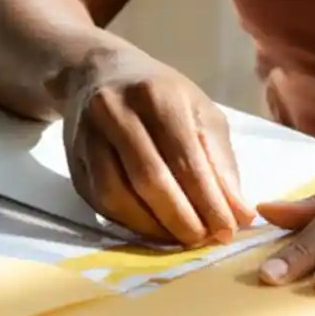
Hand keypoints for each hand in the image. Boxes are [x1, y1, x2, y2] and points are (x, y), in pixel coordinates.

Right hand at [60, 51, 255, 246]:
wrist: (99, 75)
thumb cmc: (163, 97)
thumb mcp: (201, 115)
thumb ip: (222, 164)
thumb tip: (241, 214)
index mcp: (157, 96)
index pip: (185, 158)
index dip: (208, 200)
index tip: (228, 229)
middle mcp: (116, 112)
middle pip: (150, 179)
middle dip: (182, 218)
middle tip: (205, 240)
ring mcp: (88, 137)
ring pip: (119, 195)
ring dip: (155, 227)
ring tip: (183, 239)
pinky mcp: (74, 162)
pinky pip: (102, 202)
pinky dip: (133, 223)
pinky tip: (156, 230)